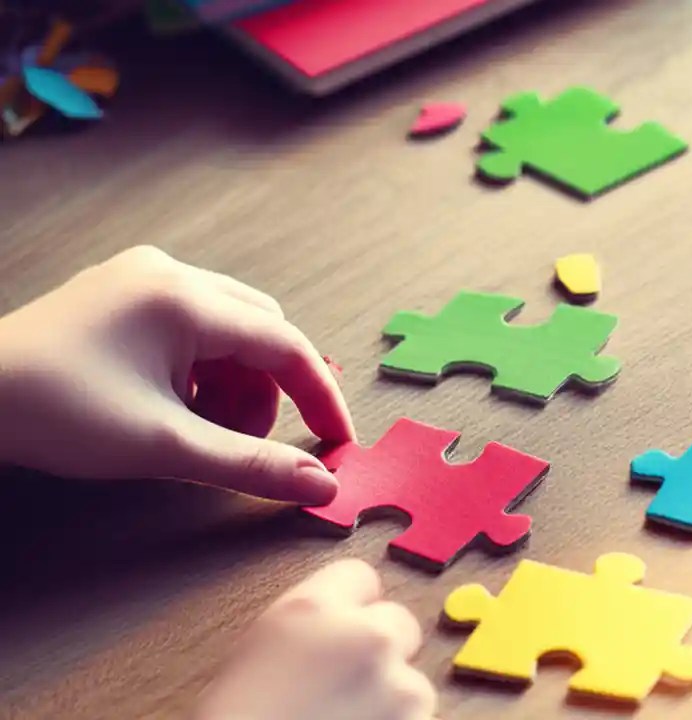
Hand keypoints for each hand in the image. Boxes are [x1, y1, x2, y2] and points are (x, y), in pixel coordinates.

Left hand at [0, 245, 352, 502]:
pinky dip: (202, 370)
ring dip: (235, 384)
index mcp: (184, 299)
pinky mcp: (122, 292)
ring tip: (201, 430)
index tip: (337, 442)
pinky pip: (192, 326)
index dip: (319, 396)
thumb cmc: (53, 412)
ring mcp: (142, 277)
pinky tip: (174, 407)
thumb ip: (250, 464)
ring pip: (228, 329)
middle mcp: (170, 273)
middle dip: (270, 391)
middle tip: (250, 442)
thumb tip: (320, 487)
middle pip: (261, 331)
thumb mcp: (163, 445)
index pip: (285, 344)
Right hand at [194, 560, 436, 719]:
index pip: (359, 577)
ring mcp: (397, 687)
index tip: (338, 635)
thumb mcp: (255, 656)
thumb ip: (305, 632)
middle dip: (381, 652)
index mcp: (312, 611)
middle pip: (398, 624)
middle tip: (347, 688)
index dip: (350, 607)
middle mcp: (364, 637)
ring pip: (413, 684)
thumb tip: (332, 634)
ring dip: (392, 704)